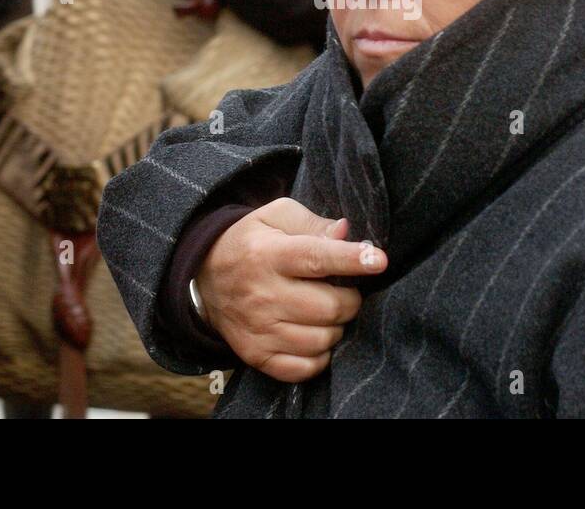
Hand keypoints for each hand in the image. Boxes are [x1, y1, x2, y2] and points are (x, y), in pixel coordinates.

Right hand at [196, 198, 387, 382]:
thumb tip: (347, 233)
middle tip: (344, 291)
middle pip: (329, 307)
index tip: (379, 260)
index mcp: (269, 254)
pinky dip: (320, 355)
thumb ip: (313, 223)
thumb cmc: (252, 242)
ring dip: (336, 327)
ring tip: (326, 312)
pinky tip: (315, 335)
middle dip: (350, 299)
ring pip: (322, 339)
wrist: (205, 276)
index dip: (352, 260)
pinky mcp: (256, 355)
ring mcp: (258, 329)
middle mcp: (262, 294)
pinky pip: (305, 367)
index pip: (317, 258)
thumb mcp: (276, 217)